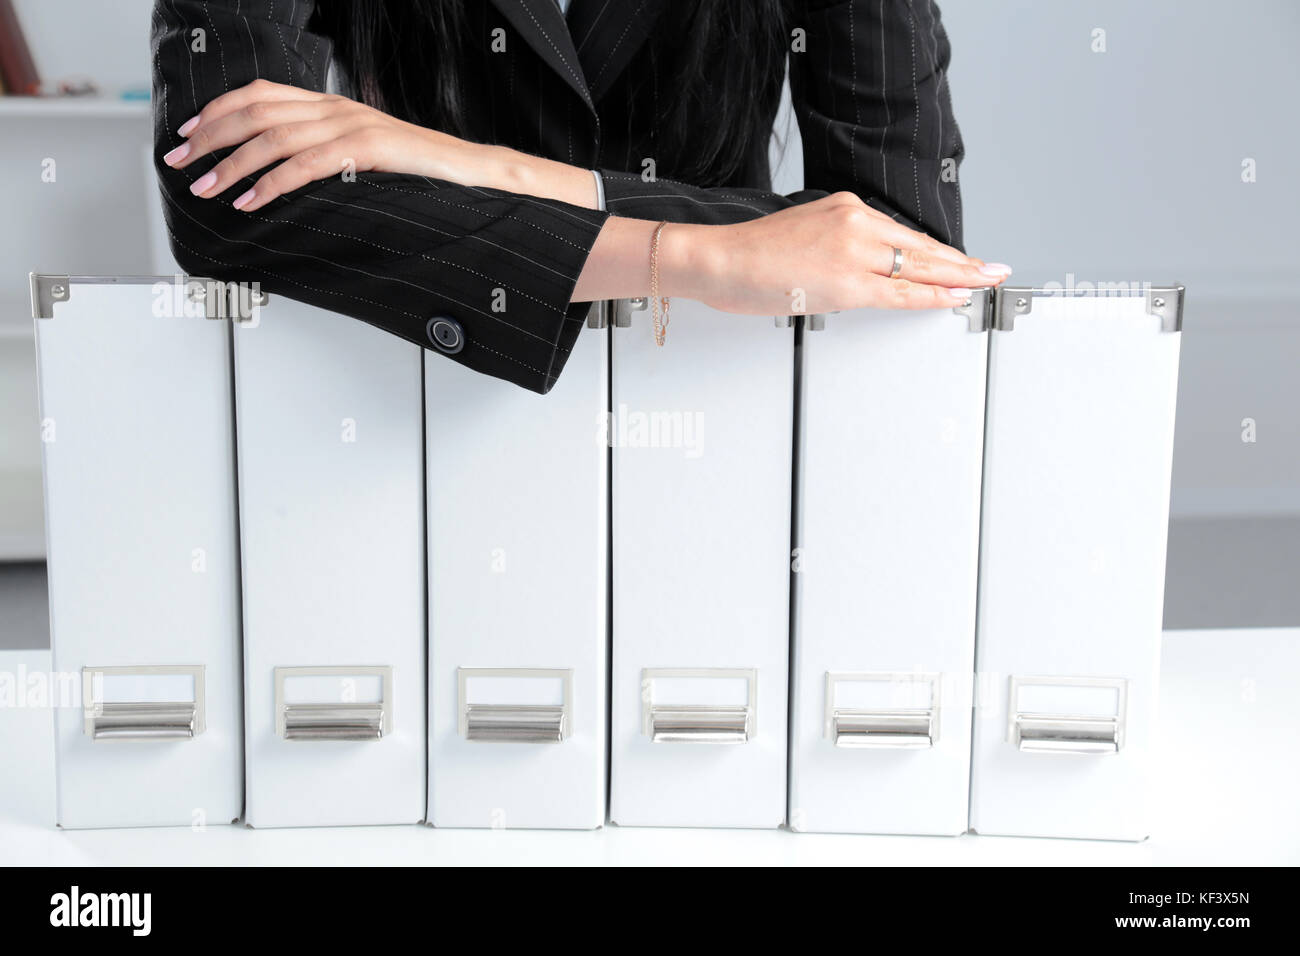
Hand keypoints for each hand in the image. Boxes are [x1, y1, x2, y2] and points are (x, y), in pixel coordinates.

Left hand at [161, 79, 501, 211]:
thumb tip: (277, 173)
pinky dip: (271, 184)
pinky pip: (305, 165)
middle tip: (178, 163)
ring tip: (206, 189)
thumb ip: (323, 151)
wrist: (467, 169)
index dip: (215, 112)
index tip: (186, 136)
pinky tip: (250, 202)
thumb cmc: (416, 169)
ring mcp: (350, 125)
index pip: (258, 95)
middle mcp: (334, 106)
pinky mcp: (366, 149)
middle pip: (254, 112)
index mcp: (329, 102)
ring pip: (272, 139)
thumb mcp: (361, 154)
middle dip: (208, 139)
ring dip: (231, 166)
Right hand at [665, 192, 1010, 313]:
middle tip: (994, 270)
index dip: (939, 251)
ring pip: (918, 268)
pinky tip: (954, 297)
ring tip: (986, 283)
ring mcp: (854, 250)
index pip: (904, 234)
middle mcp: (855, 222)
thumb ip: (836, 247)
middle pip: (921, 248)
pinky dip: (932, 296)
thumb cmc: (749, 255)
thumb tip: (858, 272)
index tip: (963, 259)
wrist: (719, 259)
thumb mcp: (802, 235)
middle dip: (963, 262)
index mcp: (845, 208)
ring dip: (958, 278)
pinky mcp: (847, 281)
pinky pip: (900, 292)